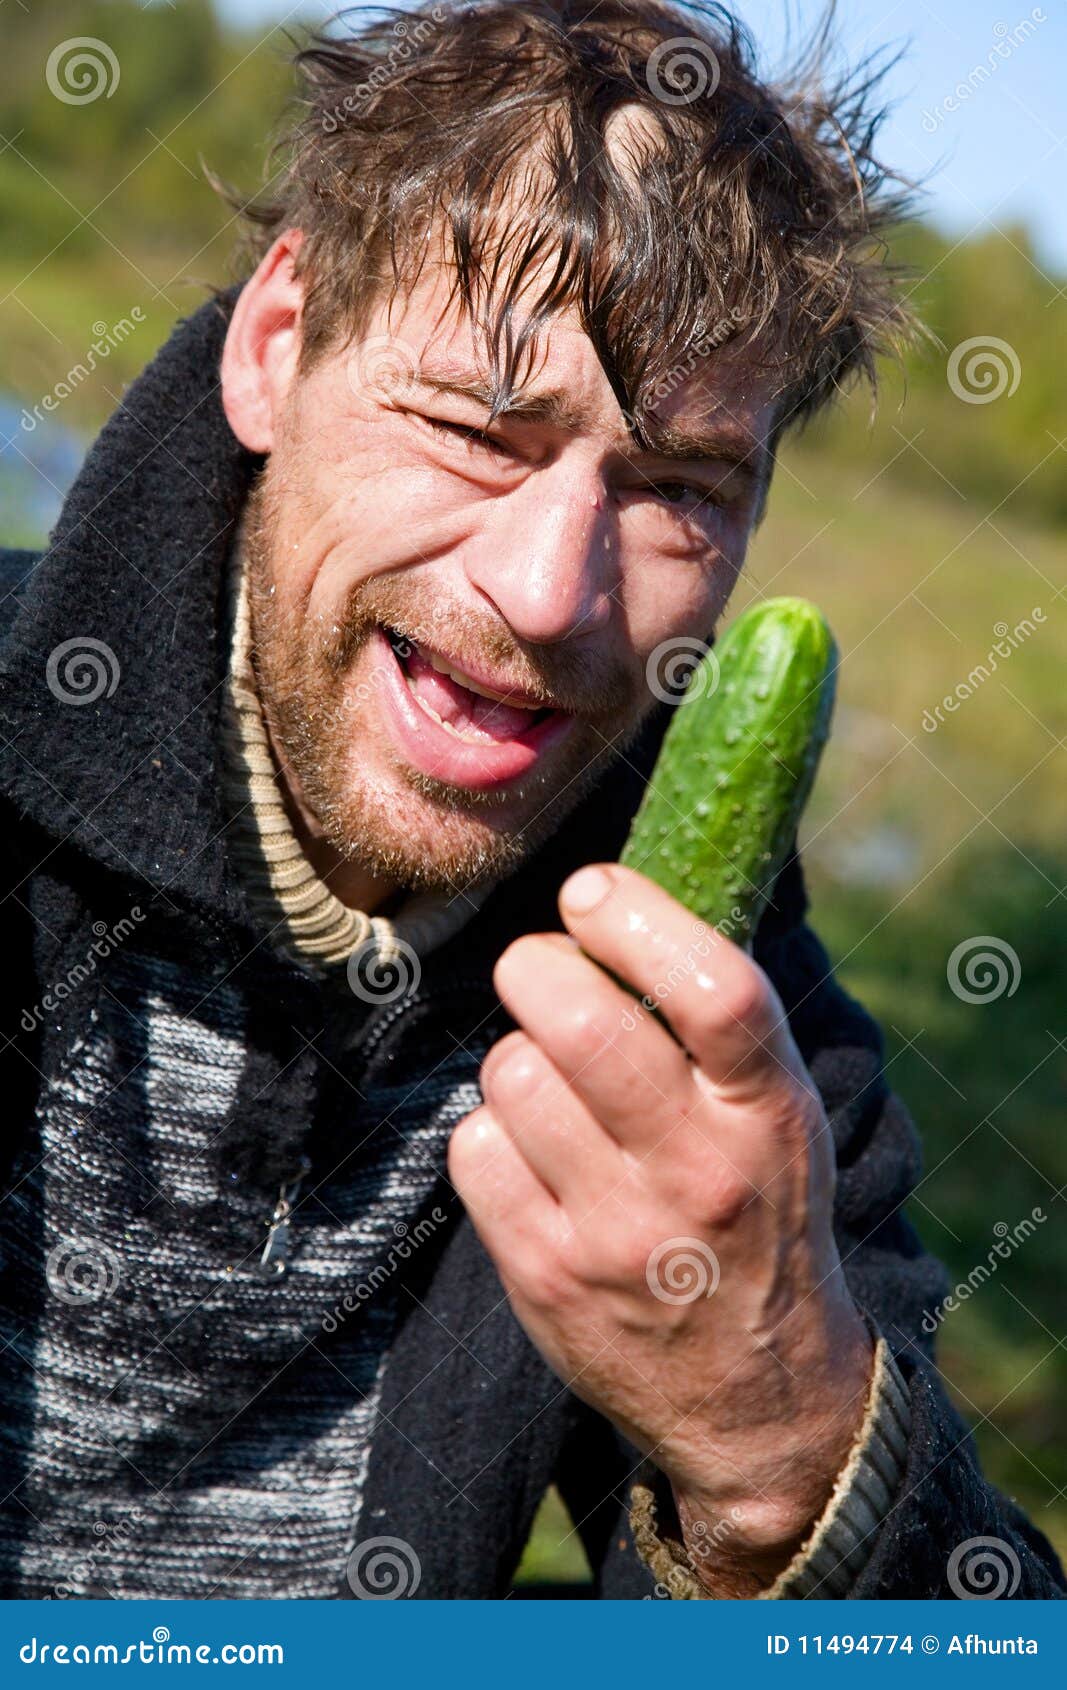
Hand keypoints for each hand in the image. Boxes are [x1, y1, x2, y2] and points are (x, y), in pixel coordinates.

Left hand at [448, 863, 873, 1595]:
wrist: (757, 1395)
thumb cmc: (758, 1212)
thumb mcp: (780, 1118)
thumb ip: (719, 1027)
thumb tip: (614, 903)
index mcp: (769, 1115)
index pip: (714, 994)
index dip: (637, 920)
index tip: (591, 890)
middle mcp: (698, 1172)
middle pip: (586, 1026)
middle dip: (538, 968)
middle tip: (539, 969)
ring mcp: (618, 1233)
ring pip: (515, 1077)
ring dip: (517, 1056)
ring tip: (550, 1081)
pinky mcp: (546, 1277)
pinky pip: (477, 1149)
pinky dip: (490, 1132)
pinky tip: (531, 1154)